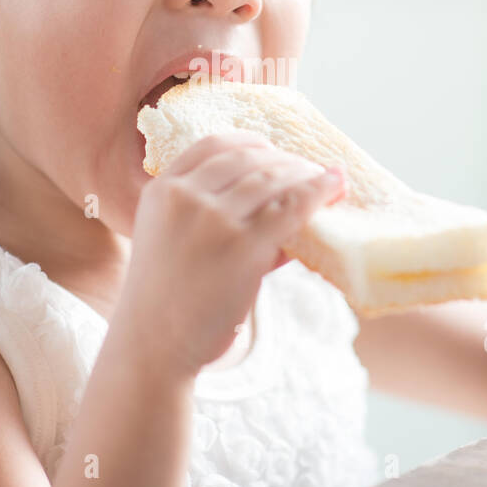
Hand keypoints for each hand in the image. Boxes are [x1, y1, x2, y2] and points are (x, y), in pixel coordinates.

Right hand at [113, 131, 345, 380]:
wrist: (152, 343)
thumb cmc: (165, 298)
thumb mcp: (168, 239)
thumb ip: (208, 214)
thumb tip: (272, 203)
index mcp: (162, 190)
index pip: (213, 145)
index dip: (249, 143)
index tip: (271, 149)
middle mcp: (185, 197)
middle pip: (247, 158)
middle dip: (284, 159)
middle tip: (308, 169)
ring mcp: (214, 220)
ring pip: (272, 179)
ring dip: (304, 174)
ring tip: (326, 180)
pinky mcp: (243, 248)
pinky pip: (291, 209)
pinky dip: (317, 194)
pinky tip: (334, 190)